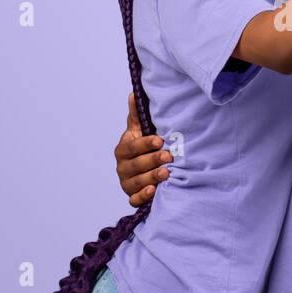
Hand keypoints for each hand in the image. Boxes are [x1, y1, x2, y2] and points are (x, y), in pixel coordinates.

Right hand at [114, 92, 169, 206]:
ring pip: (136, 182)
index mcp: (123, 149)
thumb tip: (134, 93)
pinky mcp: (133, 196)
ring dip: (151, 177)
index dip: (145, 143)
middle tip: (169, 157)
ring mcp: (127, 183)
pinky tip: (153, 191)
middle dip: (152, 160)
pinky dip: (143, 197)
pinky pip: (134, 199)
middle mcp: (122, 167)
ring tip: (166, 173)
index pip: (132, 147)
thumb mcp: (141, 129)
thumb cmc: (146, 146)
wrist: (149, 168)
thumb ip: (137, 114)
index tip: (160, 140)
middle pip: (135, 165)